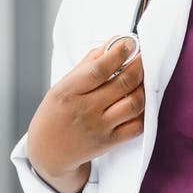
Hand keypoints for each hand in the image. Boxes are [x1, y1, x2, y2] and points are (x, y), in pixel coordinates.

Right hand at [27, 36, 145, 179]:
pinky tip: (140, 101)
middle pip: (122, 84)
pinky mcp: (110, 142)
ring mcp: (99, 127)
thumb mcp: (64, 85)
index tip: (130, 43)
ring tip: (142, 79)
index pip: (98, 70)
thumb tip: (116, 41)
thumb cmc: (58, 111)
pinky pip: (137, 126)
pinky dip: (144, 112)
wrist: (49, 151)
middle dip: (139, 66)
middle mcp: (84, 110)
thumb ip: (90, 63)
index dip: (118, 54)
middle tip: (144, 56)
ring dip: (143, 88)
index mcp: (68, 91)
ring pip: (134, 104)